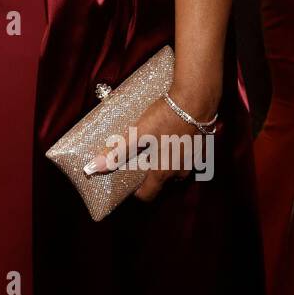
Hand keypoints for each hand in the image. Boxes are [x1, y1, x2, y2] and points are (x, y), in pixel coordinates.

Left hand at [82, 96, 214, 201]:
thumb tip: (93, 168)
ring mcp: (193, 161)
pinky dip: (175, 152)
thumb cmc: (166, 117)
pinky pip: (184, 157)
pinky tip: (168, 137)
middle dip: (147, 175)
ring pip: (174, 169)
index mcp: (164, 173)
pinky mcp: (200, 147)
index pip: (147, 196)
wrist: (197, 99)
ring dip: (162, 163)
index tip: (125, 182)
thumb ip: (116, 152)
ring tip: (150, 147)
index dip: (135, 192)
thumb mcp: (137, 134)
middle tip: (135, 161)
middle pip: (161, 183)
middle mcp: (180, 172)